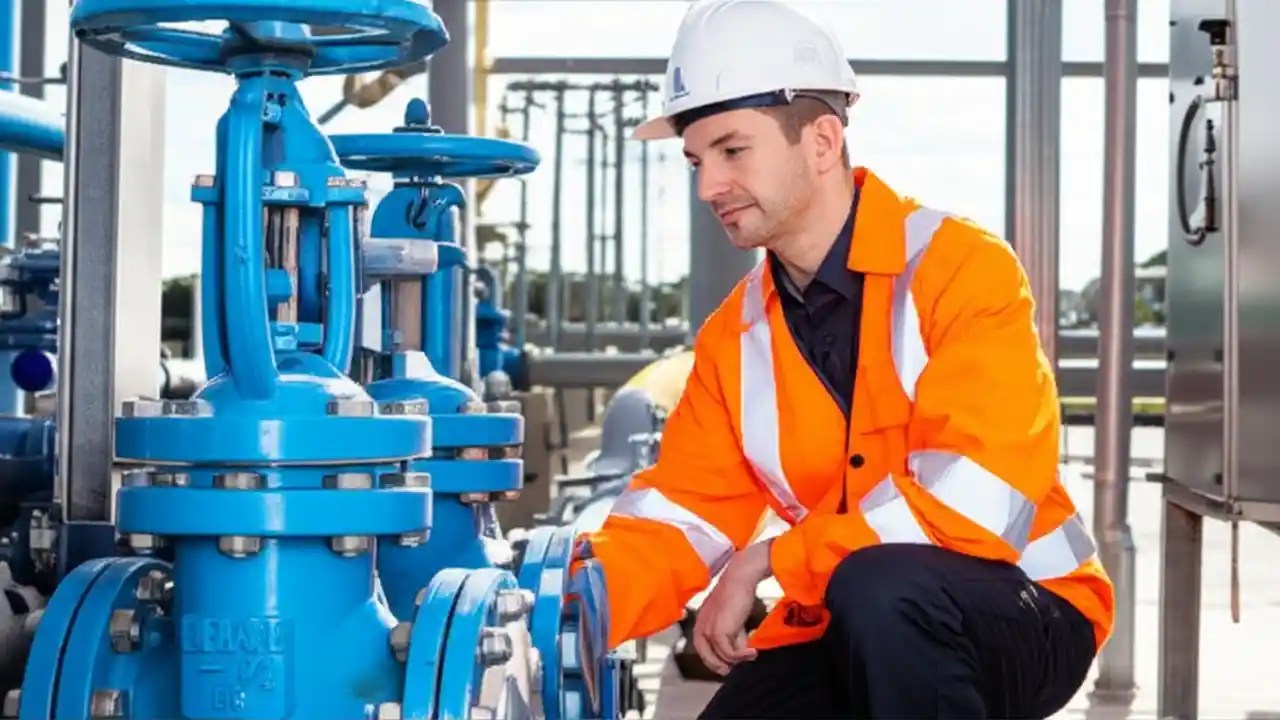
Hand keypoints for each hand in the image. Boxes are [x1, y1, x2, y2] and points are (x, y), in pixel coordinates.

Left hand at [692, 541, 771, 675]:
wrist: (740, 576)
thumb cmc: (738, 592)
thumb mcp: (733, 617)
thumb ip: (733, 634)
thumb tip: (740, 651)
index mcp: (701, 621)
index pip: (702, 648)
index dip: (714, 659)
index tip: (727, 665)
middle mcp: (701, 626)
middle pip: (706, 656)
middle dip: (720, 665)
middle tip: (733, 670)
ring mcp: (708, 630)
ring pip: (719, 657)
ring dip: (736, 660)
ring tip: (750, 656)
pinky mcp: (719, 632)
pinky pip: (729, 653)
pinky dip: (741, 656)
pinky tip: (753, 652)